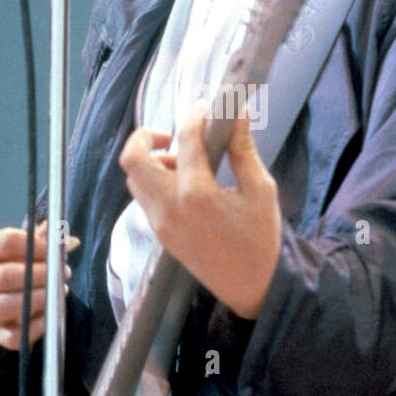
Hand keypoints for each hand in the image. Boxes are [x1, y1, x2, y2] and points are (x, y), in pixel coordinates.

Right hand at [0, 221, 79, 350]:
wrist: (14, 294)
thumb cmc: (23, 265)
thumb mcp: (32, 247)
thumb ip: (47, 239)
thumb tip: (67, 238)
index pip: (7, 242)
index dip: (36, 245)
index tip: (55, 251)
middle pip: (4, 275)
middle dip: (40, 274)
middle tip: (63, 273)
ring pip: (4, 306)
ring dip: (37, 299)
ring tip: (57, 293)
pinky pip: (12, 337)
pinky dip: (34, 328)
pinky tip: (49, 316)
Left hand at [118, 104, 281, 318]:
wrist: (254, 287)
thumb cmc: (262, 239)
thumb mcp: (260, 189)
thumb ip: (242, 149)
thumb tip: (235, 113)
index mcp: (196, 194)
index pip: (186, 140)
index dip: (196, 116)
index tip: (206, 107)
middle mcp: (168, 207)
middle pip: (133, 158)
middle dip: (146, 135)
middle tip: (171, 134)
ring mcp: (159, 222)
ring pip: (134, 178)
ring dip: (151, 160)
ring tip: (184, 161)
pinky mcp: (159, 233)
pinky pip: (143, 197)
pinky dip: (155, 180)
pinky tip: (184, 182)